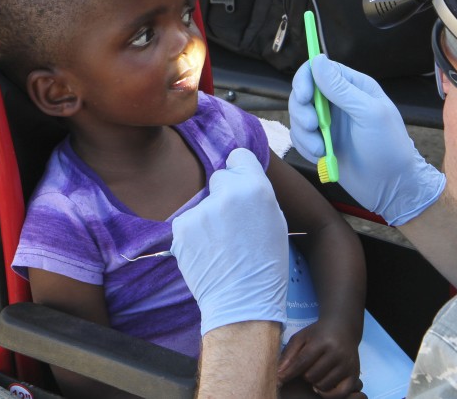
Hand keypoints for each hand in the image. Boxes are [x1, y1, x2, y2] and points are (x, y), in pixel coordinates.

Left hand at [171, 149, 287, 334]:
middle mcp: (228, 192)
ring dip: (208, 217)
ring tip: (221, 244)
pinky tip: (207, 251)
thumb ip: (256, 193)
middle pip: (219, 178)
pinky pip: (187, 221)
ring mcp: (202, 209)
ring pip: (203, 203)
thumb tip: (241, 178)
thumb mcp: (274, 219)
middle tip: (232, 223)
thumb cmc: (265, 264)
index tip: (240, 185)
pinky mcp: (182, 227)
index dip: (240, 171)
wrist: (243, 300)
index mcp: (256, 187)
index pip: (238, 156)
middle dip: (224, 195)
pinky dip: (193, 234)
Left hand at [278, 320, 362, 398]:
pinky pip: (341, 393)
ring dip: (315, 382)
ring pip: (323, 385)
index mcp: (323, 341)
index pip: (303, 362)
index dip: (289, 372)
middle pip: (312, 376)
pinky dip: (329, 394)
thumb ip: (289, 353)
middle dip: (304, 374)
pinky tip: (322, 386)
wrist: (343, 327)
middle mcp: (337, 353)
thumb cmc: (318, 333)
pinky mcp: (355, 374)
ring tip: (316, 373)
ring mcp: (347, 364)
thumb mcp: (301, 337)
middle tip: (307, 368)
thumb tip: (279, 373)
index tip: (279, 379)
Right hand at [289, 55, 444, 224]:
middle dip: (302, 111)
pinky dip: (305, 147)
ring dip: (304, 133)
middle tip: (313, 126)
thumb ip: (341, 88)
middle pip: (303, 93)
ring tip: (321, 149)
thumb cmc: (388, 147)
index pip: (319, 70)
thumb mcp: (369, 113)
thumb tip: (318, 60)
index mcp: (353, 87)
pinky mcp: (320, 142)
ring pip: (298, 117)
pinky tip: (322, 156)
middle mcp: (338, 101)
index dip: (305, 79)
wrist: (391, 187)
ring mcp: (328, 123)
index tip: (304, 96)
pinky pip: (299, 138)